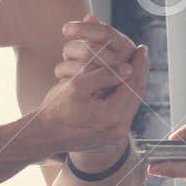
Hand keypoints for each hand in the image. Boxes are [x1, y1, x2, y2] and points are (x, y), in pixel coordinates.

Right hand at [37, 16, 148, 152]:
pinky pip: (125, 112)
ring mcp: (116, 136)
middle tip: (142, 53)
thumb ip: (103, 75)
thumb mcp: (76, 85)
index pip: (132, 84)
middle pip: (137, 94)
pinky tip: (125, 83)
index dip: (137, 64)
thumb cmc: (56, 108)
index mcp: (111, 116)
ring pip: (133, 103)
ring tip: (136, 65)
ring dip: (135, 83)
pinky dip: (127, 96)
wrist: (44, 136)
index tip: (140, 48)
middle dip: (140, 72)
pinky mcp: (112, 138)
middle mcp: (118, 130)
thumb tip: (128, 67)